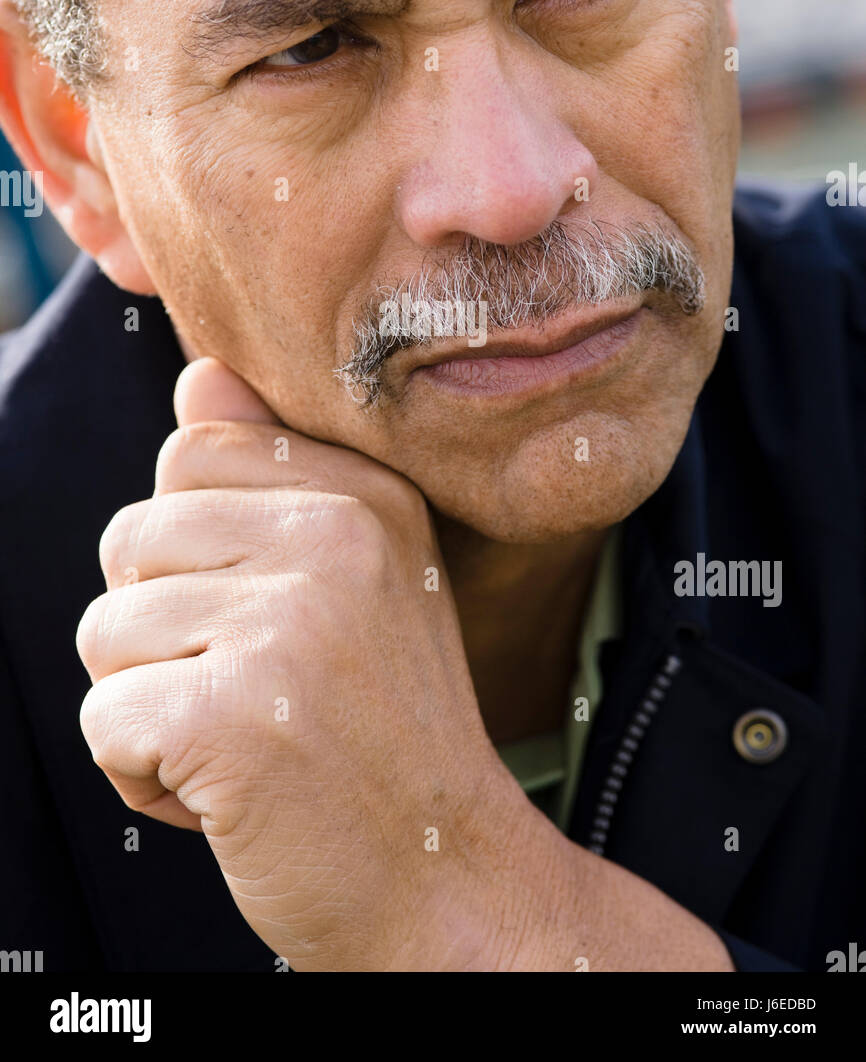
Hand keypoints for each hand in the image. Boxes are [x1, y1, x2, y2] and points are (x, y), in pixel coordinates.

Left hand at [76, 358, 530, 970]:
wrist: (449, 881)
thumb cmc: (384, 736)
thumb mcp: (362, 578)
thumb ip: (275, 473)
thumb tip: (199, 376)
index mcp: (366, 495)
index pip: (190, 452)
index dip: (197, 553)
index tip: (272, 622)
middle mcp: (336, 539)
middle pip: (132, 538)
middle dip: (162, 632)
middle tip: (258, 694)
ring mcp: (288, 624)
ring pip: (104, 631)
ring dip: (150, 707)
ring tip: (247, 743)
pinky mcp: (232, 715)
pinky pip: (103, 719)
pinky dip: (140, 776)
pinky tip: (225, 795)